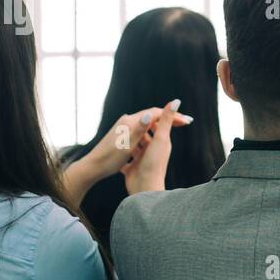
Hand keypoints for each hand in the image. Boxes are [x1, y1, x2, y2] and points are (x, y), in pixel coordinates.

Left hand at [62, 102, 190, 202]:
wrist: (93, 166)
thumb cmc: (111, 157)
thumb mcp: (128, 144)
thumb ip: (140, 128)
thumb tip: (149, 114)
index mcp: (131, 122)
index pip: (155, 113)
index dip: (172, 116)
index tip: (186, 121)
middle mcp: (127, 122)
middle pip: (151, 116)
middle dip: (168, 118)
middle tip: (184, 122)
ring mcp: (123, 128)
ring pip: (146, 123)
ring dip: (160, 124)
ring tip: (173, 128)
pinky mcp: (121, 135)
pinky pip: (140, 130)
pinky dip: (151, 132)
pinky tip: (154, 138)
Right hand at [121, 99, 180, 194]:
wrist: (145, 188)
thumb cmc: (153, 163)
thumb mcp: (160, 138)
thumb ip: (166, 119)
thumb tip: (177, 100)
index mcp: (160, 142)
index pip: (159, 123)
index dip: (159, 114)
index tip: (157, 107)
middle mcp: (152, 150)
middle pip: (146, 134)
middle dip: (140, 126)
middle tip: (131, 117)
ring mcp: (141, 160)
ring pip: (135, 147)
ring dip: (129, 140)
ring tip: (119, 131)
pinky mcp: (132, 169)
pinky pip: (125, 161)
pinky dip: (121, 157)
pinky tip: (113, 151)